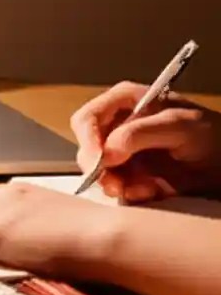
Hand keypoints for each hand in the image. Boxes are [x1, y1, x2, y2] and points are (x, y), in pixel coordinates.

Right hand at [69, 81, 220, 201]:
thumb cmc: (212, 136)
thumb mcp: (181, 126)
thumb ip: (140, 132)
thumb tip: (105, 152)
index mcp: (124, 101)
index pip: (87, 119)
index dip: (89, 141)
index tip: (101, 164)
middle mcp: (118, 124)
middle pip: (87, 147)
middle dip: (102, 169)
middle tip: (119, 185)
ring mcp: (122, 150)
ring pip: (99, 171)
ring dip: (118, 184)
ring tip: (148, 188)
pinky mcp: (130, 173)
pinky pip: (115, 186)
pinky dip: (130, 193)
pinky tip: (152, 191)